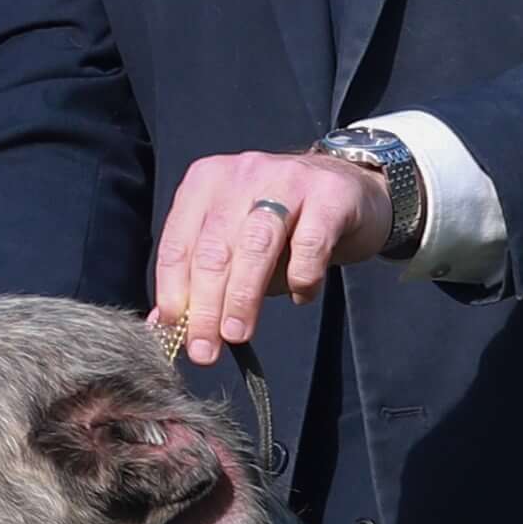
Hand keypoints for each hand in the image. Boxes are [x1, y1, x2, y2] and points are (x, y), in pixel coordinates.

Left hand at [153, 150, 389, 363]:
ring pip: (255, 246)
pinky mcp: (329, 195)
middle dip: (205, 305)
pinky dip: (301, 278)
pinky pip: (309, 245)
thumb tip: (170, 325)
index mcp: (207, 182)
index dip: (174, 292)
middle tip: (204, 349)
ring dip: (242, 297)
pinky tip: (300, 296)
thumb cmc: (286, 223)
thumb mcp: (238, 241)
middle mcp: (242, 174)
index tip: (174, 333)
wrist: (351, 188)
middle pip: (214, 248)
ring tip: (236, 333)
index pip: (179, 243)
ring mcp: (286, 180)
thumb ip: (206, 275)